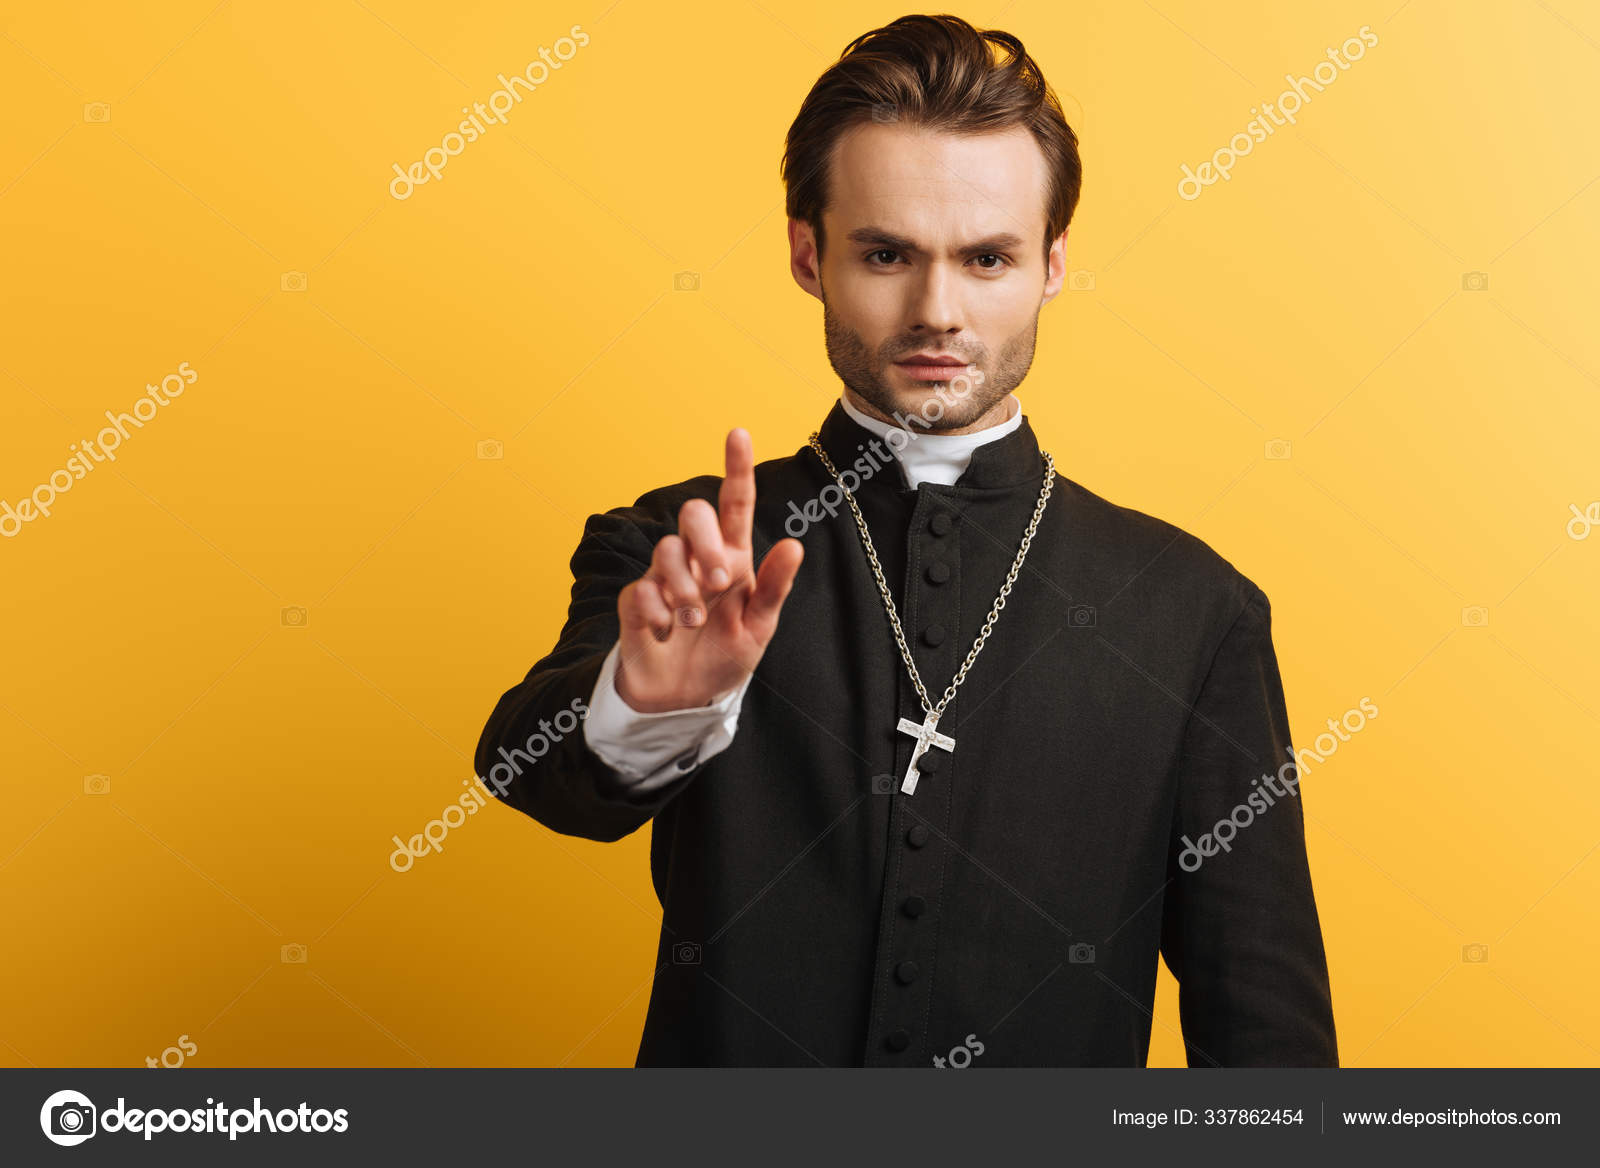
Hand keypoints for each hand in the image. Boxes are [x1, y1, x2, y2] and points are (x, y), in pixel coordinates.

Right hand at [613, 427, 804, 712]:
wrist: (685, 700)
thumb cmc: (725, 657)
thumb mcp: (759, 627)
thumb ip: (774, 587)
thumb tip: (794, 545)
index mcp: (733, 559)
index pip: (735, 505)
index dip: (736, 468)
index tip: (738, 433)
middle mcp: (697, 561)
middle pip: (693, 514)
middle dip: (706, 541)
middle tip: (720, 581)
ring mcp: (664, 578)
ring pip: (667, 551)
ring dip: (684, 587)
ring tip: (694, 620)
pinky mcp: (637, 602)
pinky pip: (642, 588)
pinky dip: (657, 610)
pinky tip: (666, 631)